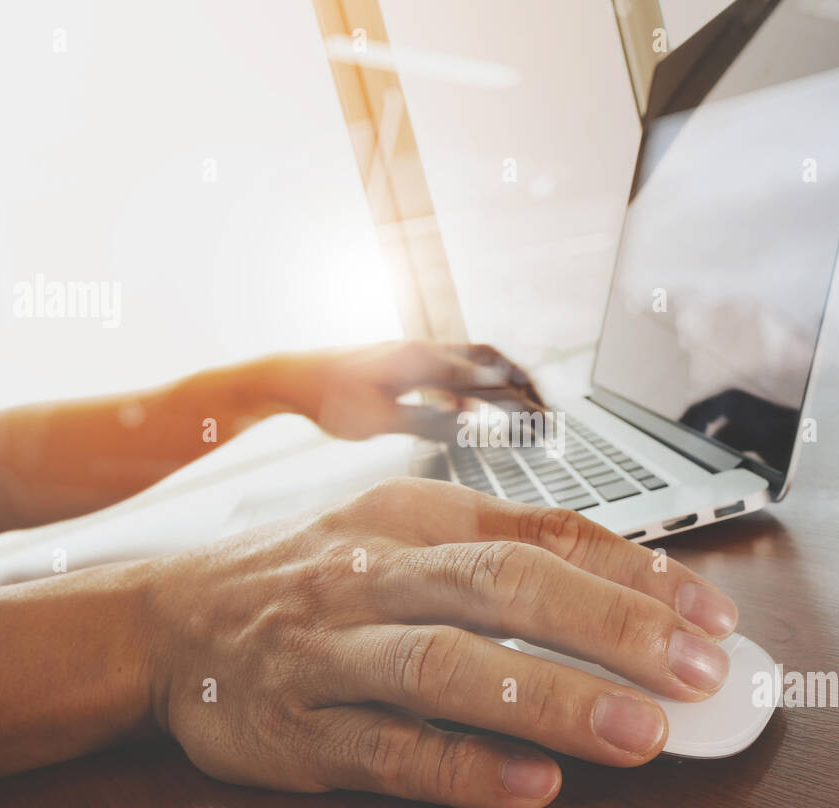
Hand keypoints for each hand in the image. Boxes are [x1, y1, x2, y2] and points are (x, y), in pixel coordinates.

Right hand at [144, 478, 739, 807]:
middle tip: (697, 670)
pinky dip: (464, 767)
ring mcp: (331, 651)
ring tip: (638, 732)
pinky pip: (389, 748)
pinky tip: (532, 784)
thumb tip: (626, 598)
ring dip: (550, 698)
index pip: (542, 532)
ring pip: (449, 666)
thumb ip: (497, 556)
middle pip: (504, 586)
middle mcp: (372, 573)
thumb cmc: (306, 577)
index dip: (634, 572)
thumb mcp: (392, 533)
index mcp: (410, 518)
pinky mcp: (298, 729)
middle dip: (611, 627)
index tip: (708, 614)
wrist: (166, 621)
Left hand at [276, 340, 545, 441]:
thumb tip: (472, 426)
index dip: (518, 403)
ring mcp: (416, 353)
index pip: (485, 381)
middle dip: (523, 386)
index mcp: (422, 362)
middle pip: (490, 361)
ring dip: (503, 382)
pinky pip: (453, 369)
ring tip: (524, 407)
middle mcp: (424, 350)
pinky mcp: (406, 362)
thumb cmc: (328, 399)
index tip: (542, 422)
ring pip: (474, 360)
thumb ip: (429, 422)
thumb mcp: (380, 420)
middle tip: (547, 413)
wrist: (291, 376)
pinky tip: (471, 412)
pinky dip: (473, 387)